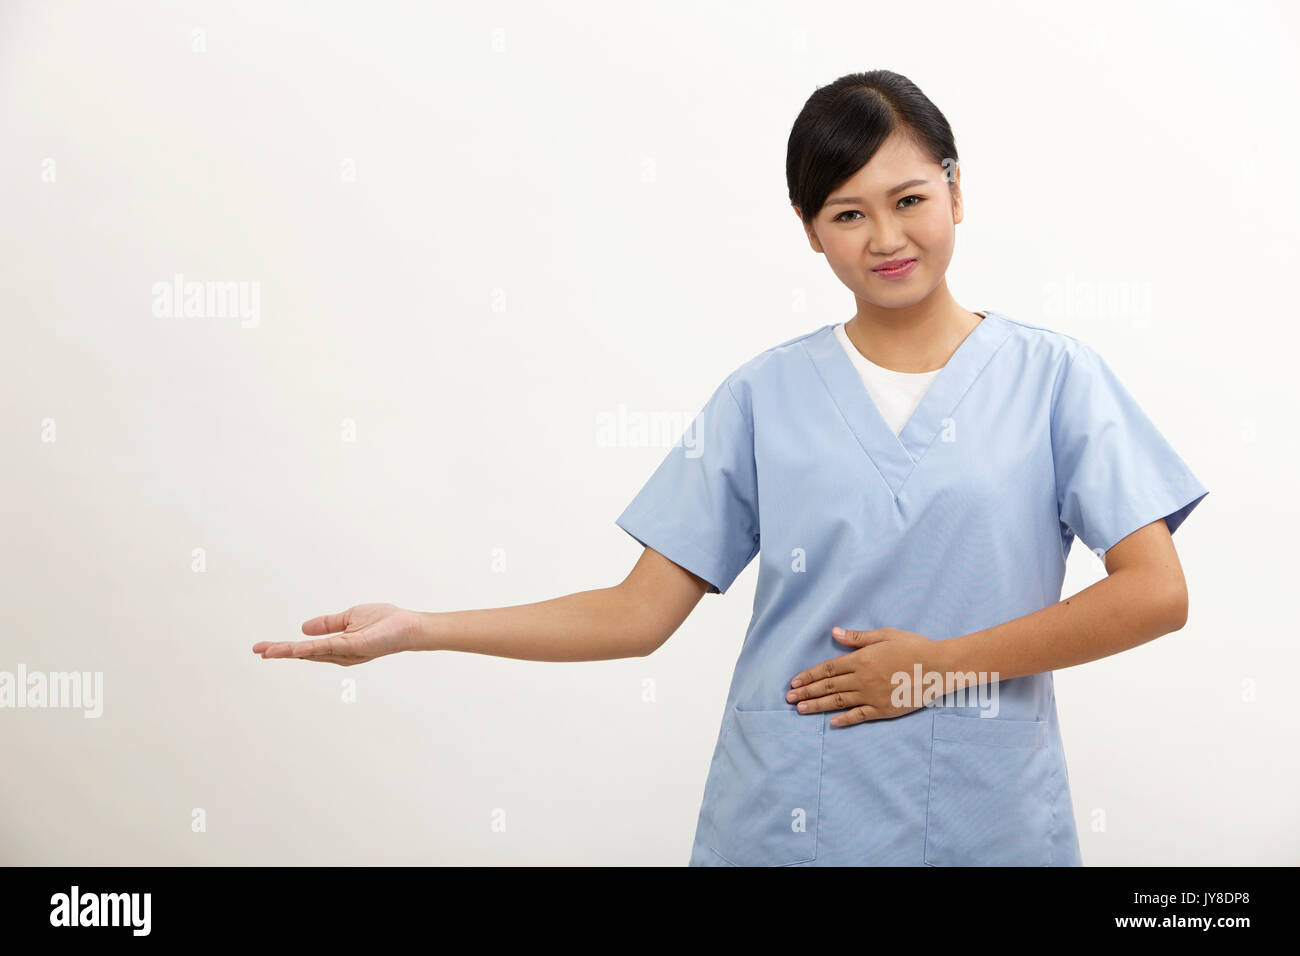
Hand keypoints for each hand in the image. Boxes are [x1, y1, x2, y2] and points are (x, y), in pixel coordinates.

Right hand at [253, 603, 421, 665]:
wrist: (409, 626)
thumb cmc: (386, 622)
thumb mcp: (350, 617)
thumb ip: (327, 624)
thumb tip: (302, 628)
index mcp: (337, 646)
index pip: (306, 648)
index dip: (285, 648)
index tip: (263, 647)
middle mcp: (339, 653)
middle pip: (303, 654)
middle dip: (280, 652)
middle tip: (257, 650)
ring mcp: (345, 652)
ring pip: (310, 652)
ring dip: (288, 651)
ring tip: (266, 650)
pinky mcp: (353, 647)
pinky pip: (326, 648)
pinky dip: (308, 648)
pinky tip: (293, 648)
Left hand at [786, 626, 939, 726]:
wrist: (939, 667)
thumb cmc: (913, 647)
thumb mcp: (885, 635)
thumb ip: (858, 637)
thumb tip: (835, 632)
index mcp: (861, 660)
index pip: (828, 669)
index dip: (809, 675)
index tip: (794, 681)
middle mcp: (863, 679)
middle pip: (829, 686)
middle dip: (807, 692)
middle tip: (790, 698)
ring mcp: (873, 696)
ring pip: (839, 702)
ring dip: (818, 706)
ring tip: (801, 709)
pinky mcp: (884, 709)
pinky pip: (860, 716)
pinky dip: (845, 720)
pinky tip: (832, 723)